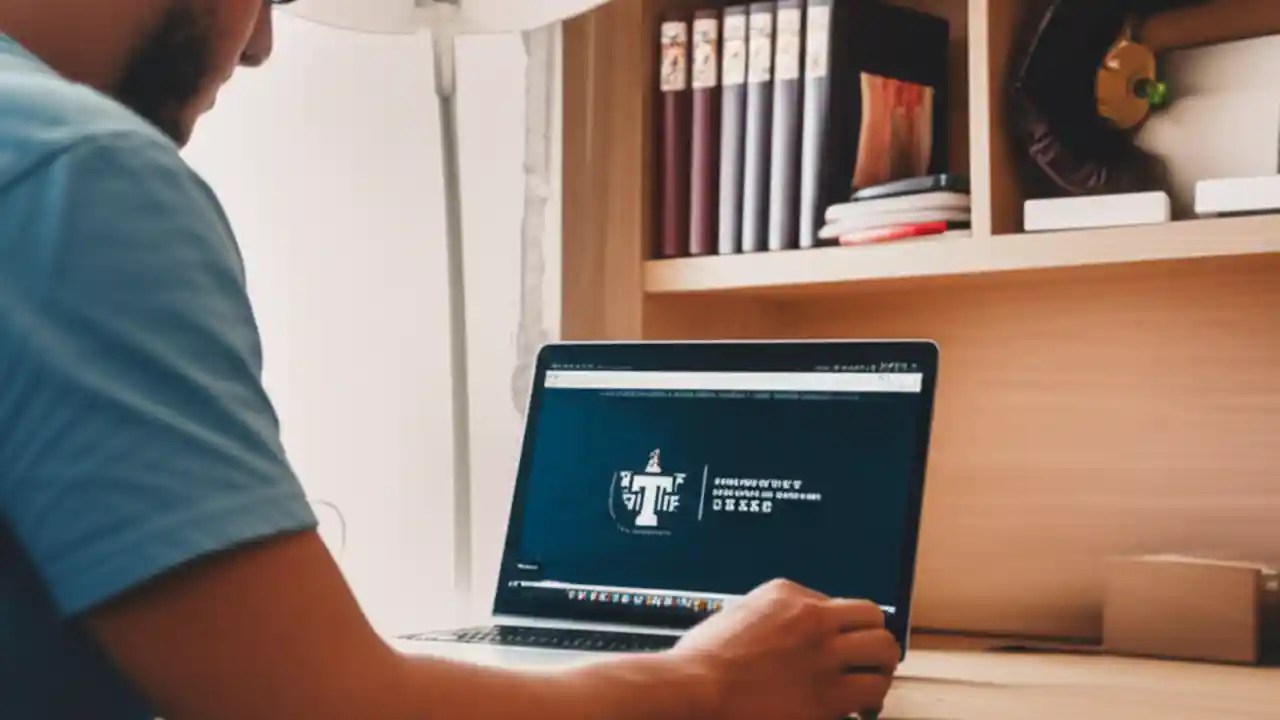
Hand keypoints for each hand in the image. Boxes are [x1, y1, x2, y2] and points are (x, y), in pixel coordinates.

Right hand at [672, 579, 899, 719]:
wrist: (696, 687)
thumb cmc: (703, 660)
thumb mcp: (738, 613)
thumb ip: (772, 615)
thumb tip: (791, 631)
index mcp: (788, 594)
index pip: (837, 603)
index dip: (842, 629)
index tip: (838, 646)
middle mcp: (813, 618)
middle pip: (873, 619)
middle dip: (874, 641)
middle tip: (868, 662)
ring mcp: (824, 655)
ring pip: (884, 652)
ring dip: (880, 670)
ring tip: (870, 687)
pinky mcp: (828, 694)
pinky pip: (871, 692)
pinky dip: (870, 703)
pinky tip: (859, 711)